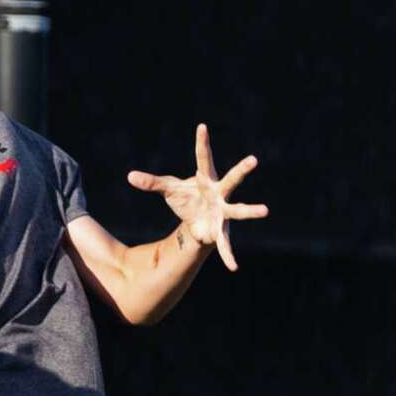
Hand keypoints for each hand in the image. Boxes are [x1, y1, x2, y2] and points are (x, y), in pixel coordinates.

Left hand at [127, 123, 267, 271]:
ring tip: (265, 210)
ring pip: (238, 210)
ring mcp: (223, 211)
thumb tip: (130, 176)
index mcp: (206, 179)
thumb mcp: (169, 190)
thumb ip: (152, 183)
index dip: (202, 143)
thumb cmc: (187, 199)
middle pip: (232, 180)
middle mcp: (219, 193)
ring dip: (250, 210)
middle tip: (253, 159)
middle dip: (242, 170)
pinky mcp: (220, 230)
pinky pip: (224, 245)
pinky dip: (228, 256)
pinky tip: (233, 268)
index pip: (203, 158)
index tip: (201, 127)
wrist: (196, 221)